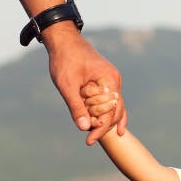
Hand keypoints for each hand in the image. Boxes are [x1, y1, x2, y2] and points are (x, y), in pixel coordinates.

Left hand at [43, 26, 127, 144]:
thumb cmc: (64, 59)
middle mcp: (115, 82)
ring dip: (105, 120)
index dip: (100, 128)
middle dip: (103, 126)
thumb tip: (84, 128)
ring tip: (95, 135)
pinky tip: (108, 126)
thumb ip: (76, 106)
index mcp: (109, 81)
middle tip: (89, 138)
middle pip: (116, 112)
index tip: (88, 140)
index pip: (110, 112)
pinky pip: (110, 101)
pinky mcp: (106, 82)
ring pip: (115, 108)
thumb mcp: (67, 84)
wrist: (63, 39)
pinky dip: (106, 113)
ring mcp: (112, 82)